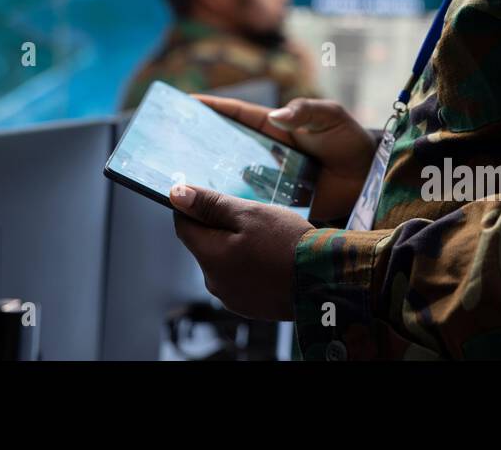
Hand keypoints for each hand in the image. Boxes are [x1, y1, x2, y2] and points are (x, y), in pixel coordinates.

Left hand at [170, 183, 312, 320]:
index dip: (193, 208)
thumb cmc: (287, 244)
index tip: (211, 199)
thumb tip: (176, 194)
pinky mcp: (248, 306)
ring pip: (223, 262)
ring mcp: (231, 298)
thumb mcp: (248, 214)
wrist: (324, 280)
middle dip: (220, 229)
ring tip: (267, 241)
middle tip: (251, 220)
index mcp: (210, 257)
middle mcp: (214, 282)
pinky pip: (238, 278)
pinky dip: (248, 266)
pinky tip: (271, 259)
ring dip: (235, 248)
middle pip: (204, 245)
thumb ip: (210, 204)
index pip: (183, 226)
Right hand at [195, 95, 377, 222]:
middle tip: (170, 146)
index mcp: (274, 126)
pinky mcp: (276, 200)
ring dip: (209, 176)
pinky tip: (212, 208)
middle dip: (199, 144)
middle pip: (225, 145)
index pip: (235, 114)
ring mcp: (269, 176)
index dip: (210, 108)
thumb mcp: (330, 117)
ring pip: (232, 175)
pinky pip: (249, 201)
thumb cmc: (350, 142)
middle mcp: (266, 151)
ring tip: (181, 179)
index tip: (183, 104)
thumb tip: (278, 116)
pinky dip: (232, 203)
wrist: (371, 181)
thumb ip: (306, 111)